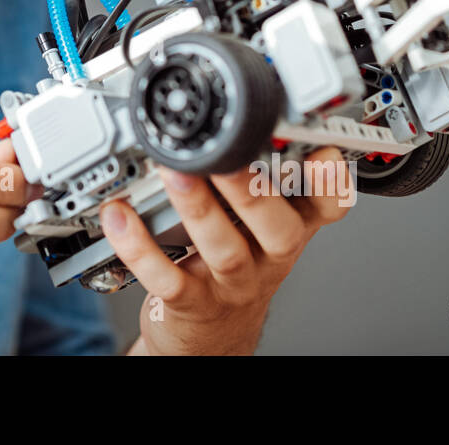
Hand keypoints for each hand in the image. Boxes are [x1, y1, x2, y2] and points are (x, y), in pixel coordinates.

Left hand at [100, 146, 351, 354]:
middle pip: (278, 229)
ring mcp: (233, 285)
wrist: (214, 335)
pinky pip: (167, 280)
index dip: (330, 183)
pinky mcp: (192, 305)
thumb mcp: (263, 225)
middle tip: (228, 155)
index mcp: (291, 228)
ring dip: (199, 209)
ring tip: (173, 174)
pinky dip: (140, 248)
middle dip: (253, 190)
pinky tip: (119, 216)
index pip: (327, 207)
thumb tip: (241, 114)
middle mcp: (269, 257)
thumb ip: (261, 175)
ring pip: (225, 251)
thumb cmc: (238, 264)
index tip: (320, 154)